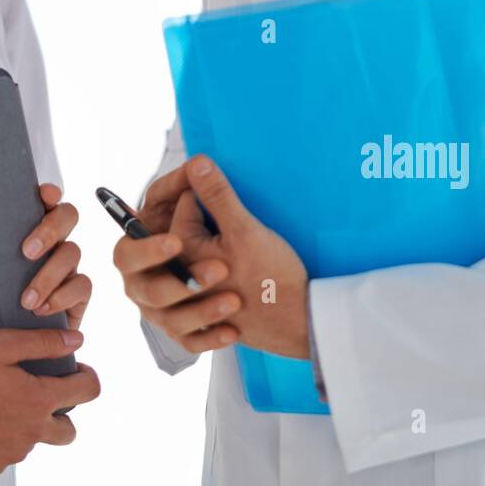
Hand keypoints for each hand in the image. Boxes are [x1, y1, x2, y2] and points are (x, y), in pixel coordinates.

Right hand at [0, 327, 100, 475]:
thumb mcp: (1, 345)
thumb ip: (43, 342)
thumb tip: (76, 341)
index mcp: (40, 400)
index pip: (89, 391)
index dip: (87, 376)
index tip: (76, 369)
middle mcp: (33, 432)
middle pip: (70, 430)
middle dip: (64, 411)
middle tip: (42, 393)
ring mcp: (14, 452)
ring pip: (37, 441)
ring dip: (31, 424)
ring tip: (4, 403)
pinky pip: (11, 452)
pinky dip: (6, 438)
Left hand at [19, 184, 90, 330]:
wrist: (3, 339)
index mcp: (30, 227)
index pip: (47, 199)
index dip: (49, 193)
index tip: (44, 194)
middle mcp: (53, 240)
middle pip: (67, 216)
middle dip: (49, 230)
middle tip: (26, 252)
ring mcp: (68, 264)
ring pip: (72, 252)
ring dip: (49, 275)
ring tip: (26, 301)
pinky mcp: (78, 292)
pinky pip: (82, 285)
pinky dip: (62, 297)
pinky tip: (42, 311)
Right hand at [113, 161, 243, 355]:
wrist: (259, 288)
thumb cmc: (234, 244)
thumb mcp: (232, 222)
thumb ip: (210, 193)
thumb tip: (199, 161)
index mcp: (145, 250)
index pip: (128, 250)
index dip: (148, 247)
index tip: (177, 242)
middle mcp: (146, 282)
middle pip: (145, 289)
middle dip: (177, 283)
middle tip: (216, 271)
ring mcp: (163, 311)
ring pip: (170, 320)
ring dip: (201, 310)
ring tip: (233, 300)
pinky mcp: (185, 333)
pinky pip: (191, 342)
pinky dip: (211, 338)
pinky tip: (233, 330)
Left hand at [168, 155, 310, 358]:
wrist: (303, 324)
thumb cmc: (273, 277)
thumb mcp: (245, 228)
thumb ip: (216, 194)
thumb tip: (196, 161)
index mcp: (182, 254)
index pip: (186, 204)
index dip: (209, 199)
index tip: (232, 211)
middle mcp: (181, 278)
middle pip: (190, 228)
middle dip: (212, 222)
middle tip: (239, 236)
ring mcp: (196, 297)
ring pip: (201, 253)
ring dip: (218, 247)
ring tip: (242, 259)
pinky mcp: (213, 313)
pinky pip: (211, 282)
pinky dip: (224, 273)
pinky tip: (243, 279)